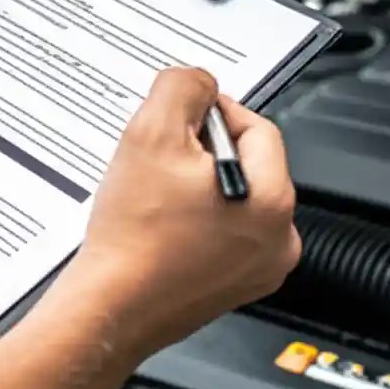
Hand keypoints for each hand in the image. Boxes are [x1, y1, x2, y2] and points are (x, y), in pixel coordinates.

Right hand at [57, 68, 300, 355]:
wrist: (110, 306)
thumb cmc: (133, 238)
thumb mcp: (151, 132)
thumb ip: (183, 88)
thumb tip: (199, 82)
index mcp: (272, 199)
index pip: (257, 127)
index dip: (214, 113)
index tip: (183, 117)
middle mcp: (279, 239)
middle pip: (249, 163)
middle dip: (204, 152)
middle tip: (162, 159)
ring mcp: (260, 268)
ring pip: (236, 199)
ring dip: (200, 186)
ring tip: (159, 195)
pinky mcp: (236, 287)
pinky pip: (225, 234)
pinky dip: (198, 221)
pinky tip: (163, 224)